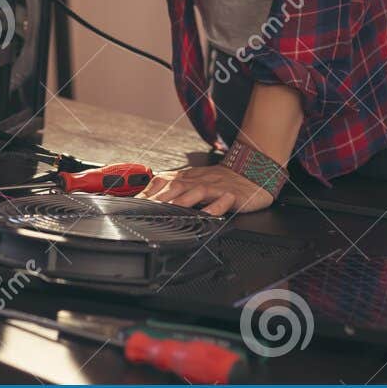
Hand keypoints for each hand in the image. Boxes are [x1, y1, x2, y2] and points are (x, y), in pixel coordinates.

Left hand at [139, 164, 274, 214]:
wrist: (253, 171)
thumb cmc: (222, 179)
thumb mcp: (194, 179)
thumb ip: (173, 186)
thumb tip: (145, 193)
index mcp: (188, 178)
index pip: (163, 182)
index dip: (148, 193)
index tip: (133, 204)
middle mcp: (199, 181)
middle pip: (176, 187)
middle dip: (160, 199)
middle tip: (146, 211)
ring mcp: (216, 187)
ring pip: (197, 192)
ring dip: (182, 202)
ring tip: (170, 212)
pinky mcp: (233, 196)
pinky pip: (223, 202)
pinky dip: (214, 208)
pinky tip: (206, 216)